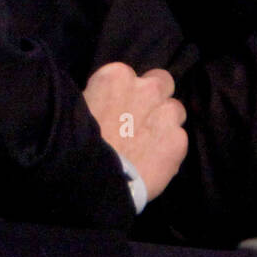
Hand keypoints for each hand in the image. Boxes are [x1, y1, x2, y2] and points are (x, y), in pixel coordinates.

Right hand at [83, 62, 187, 202]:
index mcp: (117, 76)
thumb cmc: (76, 144)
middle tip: (141, 118)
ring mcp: (167, 114)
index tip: (118, 109)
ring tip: (148, 145)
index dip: (126, 94)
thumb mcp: (81, 109)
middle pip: (162, 82)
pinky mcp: (179, 141)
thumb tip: (107, 106)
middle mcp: (147, 88)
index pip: (129, 76)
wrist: (93, 180)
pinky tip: (152, 163)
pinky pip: (178, 140)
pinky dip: (168, 149)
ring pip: (175, 111)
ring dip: (165, 123)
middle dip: (155, 97)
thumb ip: (102, 99)